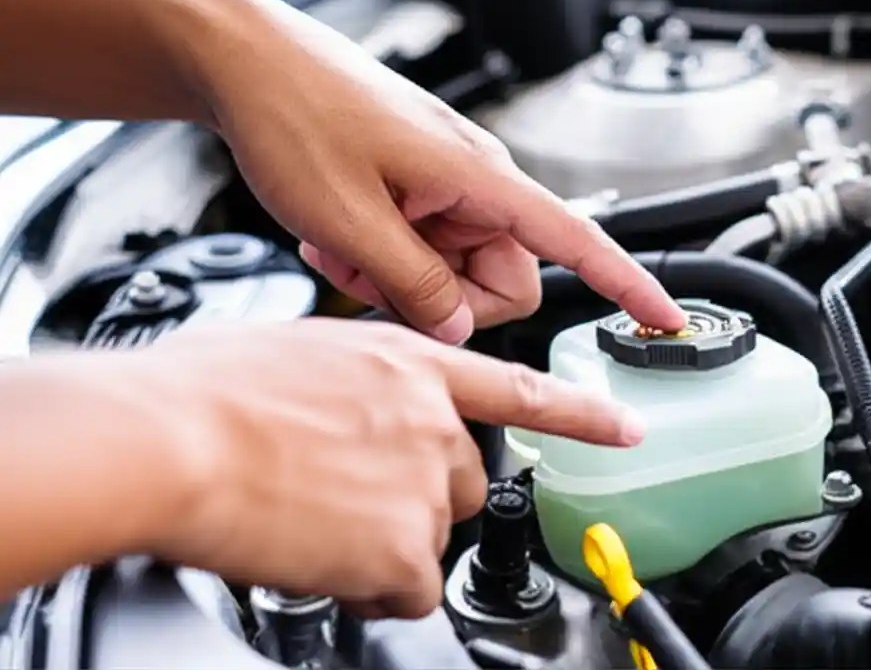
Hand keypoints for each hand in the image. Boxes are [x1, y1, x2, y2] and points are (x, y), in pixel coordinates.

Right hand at [132, 319, 642, 617]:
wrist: (170, 440)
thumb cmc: (207, 393)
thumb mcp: (301, 353)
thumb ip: (357, 384)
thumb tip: (352, 411)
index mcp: (410, 366)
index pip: (520, 391)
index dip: (582, 414)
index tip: (626, 428)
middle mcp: (432, 422)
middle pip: (464, 482)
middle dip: (416, 499)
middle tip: (348, 502)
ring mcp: (424, 484)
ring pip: (430, 539)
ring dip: (386, 546)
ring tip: (316, 529)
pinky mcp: (404, 547)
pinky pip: (411, 589)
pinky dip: (376, 590)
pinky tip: (325, 564)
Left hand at [182, 0, 684, 342]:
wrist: (248, 61)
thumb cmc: (295, 112)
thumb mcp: (348, 220)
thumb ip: (413, 286)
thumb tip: (457, 328)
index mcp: (480, 179)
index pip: (578, 240)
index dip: (627, 284)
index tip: (664, 319)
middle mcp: (475, 183)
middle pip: (502, 282)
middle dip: (443, 302)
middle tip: (377, 280)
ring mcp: (446, 187)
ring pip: (455, 272)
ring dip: (400, 279)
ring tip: (341, 245)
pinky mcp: (419, 190)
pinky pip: (424, 249)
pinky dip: (382, 257)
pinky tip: (337, 234)